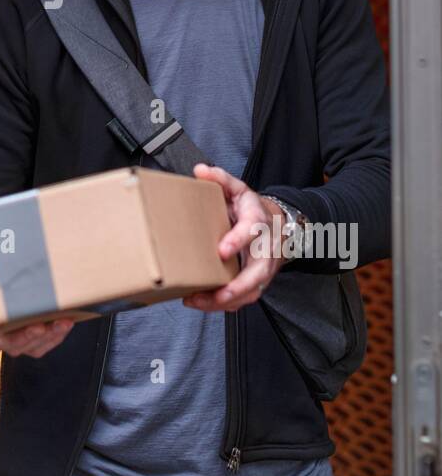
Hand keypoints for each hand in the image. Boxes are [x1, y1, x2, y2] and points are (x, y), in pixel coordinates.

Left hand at [182, 163, 287, 312]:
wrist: (277, 225)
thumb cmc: (251, 209)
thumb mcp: (238, 189)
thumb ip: (220, 179)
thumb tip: (200, 171)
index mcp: (258, 222)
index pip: (252, 230)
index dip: (238, 240)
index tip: (222, 250)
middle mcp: (265, 249)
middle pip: (257, 273)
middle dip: (236, 287)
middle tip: (214, 294)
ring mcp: (264, 268)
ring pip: (251, 291)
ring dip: (226, 300)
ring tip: (198, 301)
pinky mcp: (257, 281)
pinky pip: (244, 297)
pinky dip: (225, 304)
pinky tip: (202, 303)